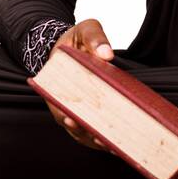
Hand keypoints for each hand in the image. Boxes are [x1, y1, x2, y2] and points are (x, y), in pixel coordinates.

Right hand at [44, 18, 116, 154]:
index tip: (74, 121)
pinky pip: (93, 131)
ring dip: (98, 142)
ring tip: (117, 148)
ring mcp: (75, 110)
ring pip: (84, 133)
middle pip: (73, 125)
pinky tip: (120, 145)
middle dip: (87, 134)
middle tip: (104, 140)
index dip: (65, 115)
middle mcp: (63, 102)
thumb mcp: (84, 30)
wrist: (70, 47)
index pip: (58, 104)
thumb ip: (95, 37)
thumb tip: (107, 54)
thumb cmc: (75, 39)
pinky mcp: (87, 114)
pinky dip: (104, 139)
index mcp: (56, 83)